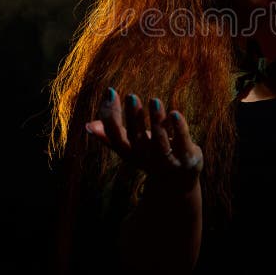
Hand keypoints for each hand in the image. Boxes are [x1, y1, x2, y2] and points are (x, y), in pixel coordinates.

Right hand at [85, 87, 203, 192]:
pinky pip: (182, 142)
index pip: (115, 136)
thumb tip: (88, 126)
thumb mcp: (130, 147)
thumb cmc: (151, 157)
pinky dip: (179, 128)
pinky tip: (175, 113)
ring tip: (154, 101)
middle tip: (131, 96)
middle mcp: (146, 159)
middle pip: (137, 139)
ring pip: (160, 142)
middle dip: (134, 118)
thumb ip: (112, 136)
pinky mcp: (187, 159)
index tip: (110, 92)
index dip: (110, 115)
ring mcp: (167, 162)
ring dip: (156, 121)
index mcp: (129, 153)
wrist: (178, 184)